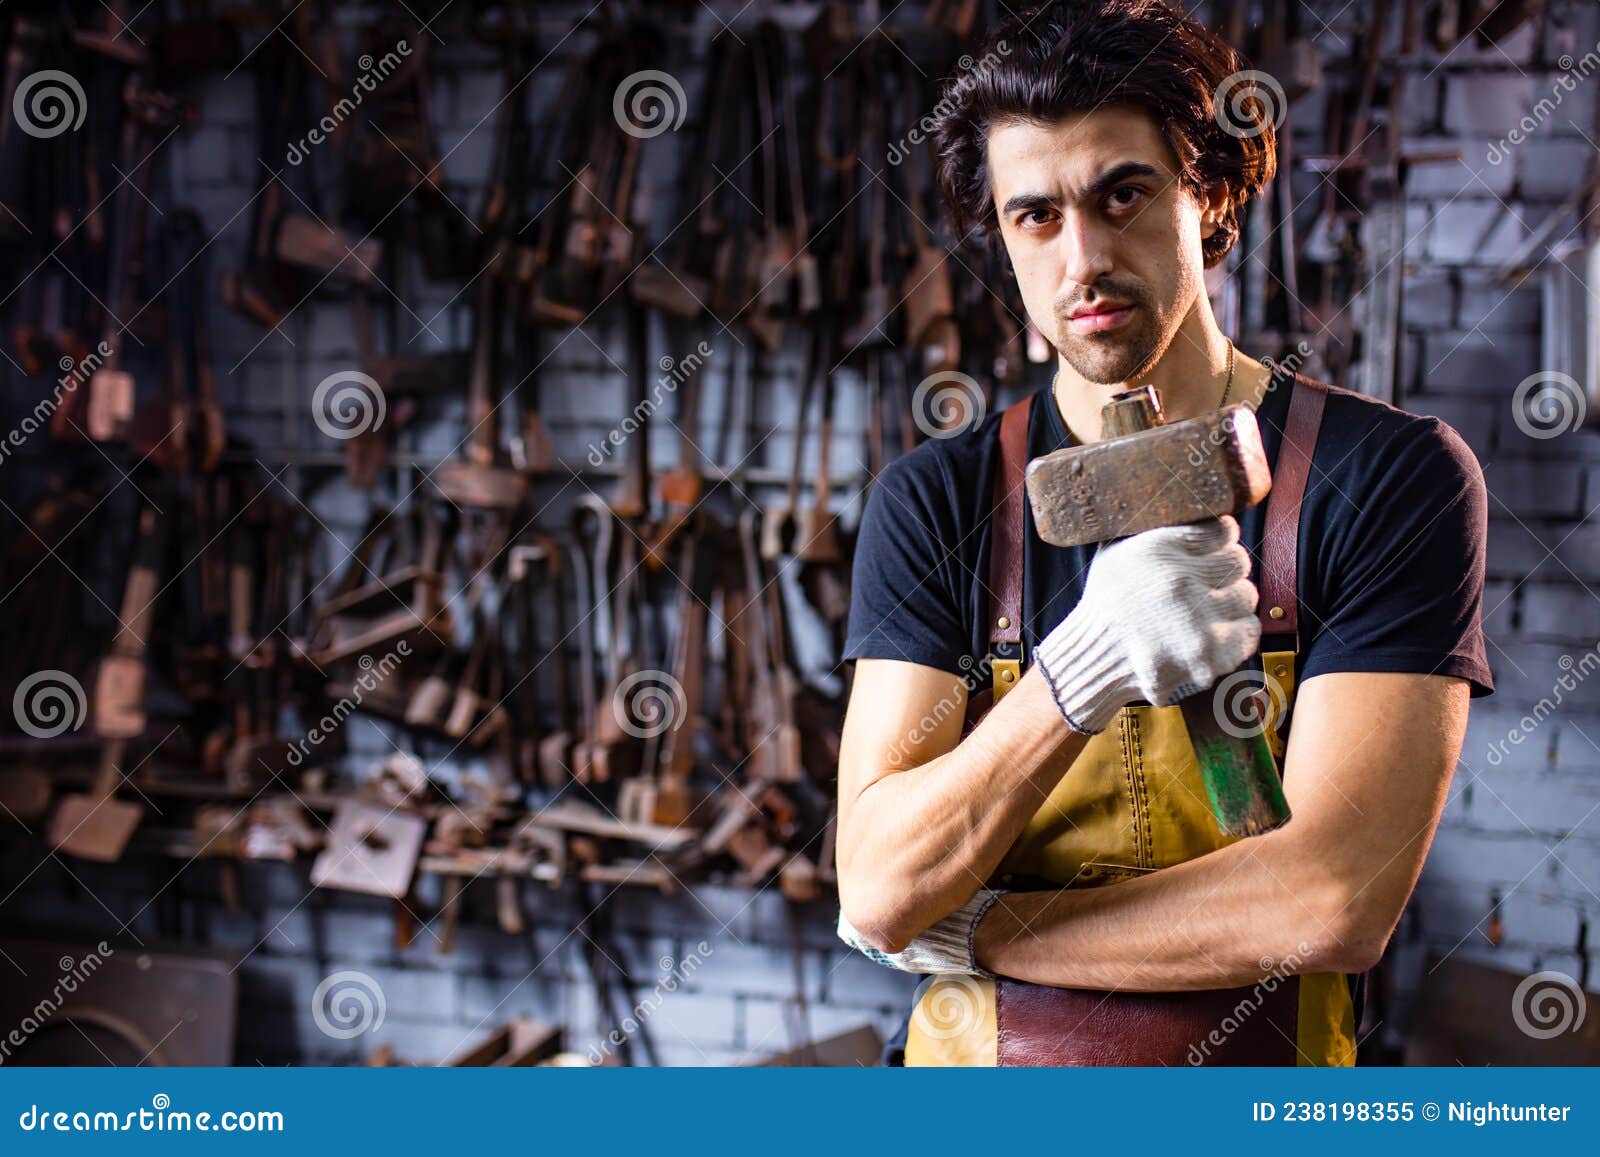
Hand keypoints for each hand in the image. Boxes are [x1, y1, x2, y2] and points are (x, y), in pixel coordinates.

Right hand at [1033, 515, 1259, 733]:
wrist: (1094, 659)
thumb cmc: (1109, 603)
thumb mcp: (1116, 551)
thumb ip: (1152, 527)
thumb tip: (1187, 500)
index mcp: (1158, 549)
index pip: (1222, 529)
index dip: (1219, 539)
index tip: (1210, 550)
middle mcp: (1179, 582)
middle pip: (1238, 562)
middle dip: (1223, 571)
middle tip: (1204, 583)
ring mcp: (1197, 621)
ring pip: (1246, 596)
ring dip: (1228, 602)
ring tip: (1202, 610)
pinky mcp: (1210, 655)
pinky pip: (1249, 631)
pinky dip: (1235, 631)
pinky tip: (1210, 631)